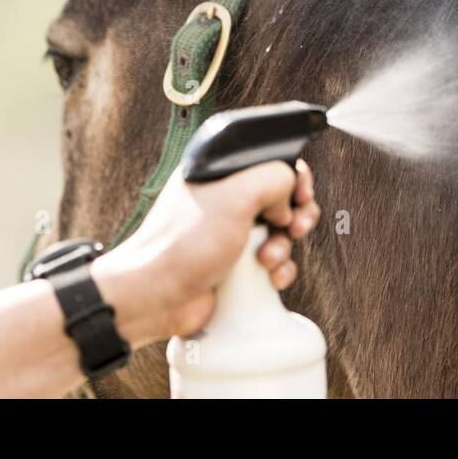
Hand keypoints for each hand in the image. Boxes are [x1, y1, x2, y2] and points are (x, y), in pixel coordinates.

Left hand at [92, 159, 319, 346]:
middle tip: (295, 226)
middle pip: (282, 197)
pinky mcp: (237, 263)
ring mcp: (231, 232)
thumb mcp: (235, 196)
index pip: (269, 160)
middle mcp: (226, 198)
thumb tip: (288, 199)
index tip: (301, 192)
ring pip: (281, 231)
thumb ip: (274, 178)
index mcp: (219, 172)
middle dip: (296, 213)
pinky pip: (273, 261)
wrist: (156, 297)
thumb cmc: (183, 244)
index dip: (293, 175)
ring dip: (284, 245)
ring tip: (268, 258)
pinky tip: (270, 277)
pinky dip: (279, 269)